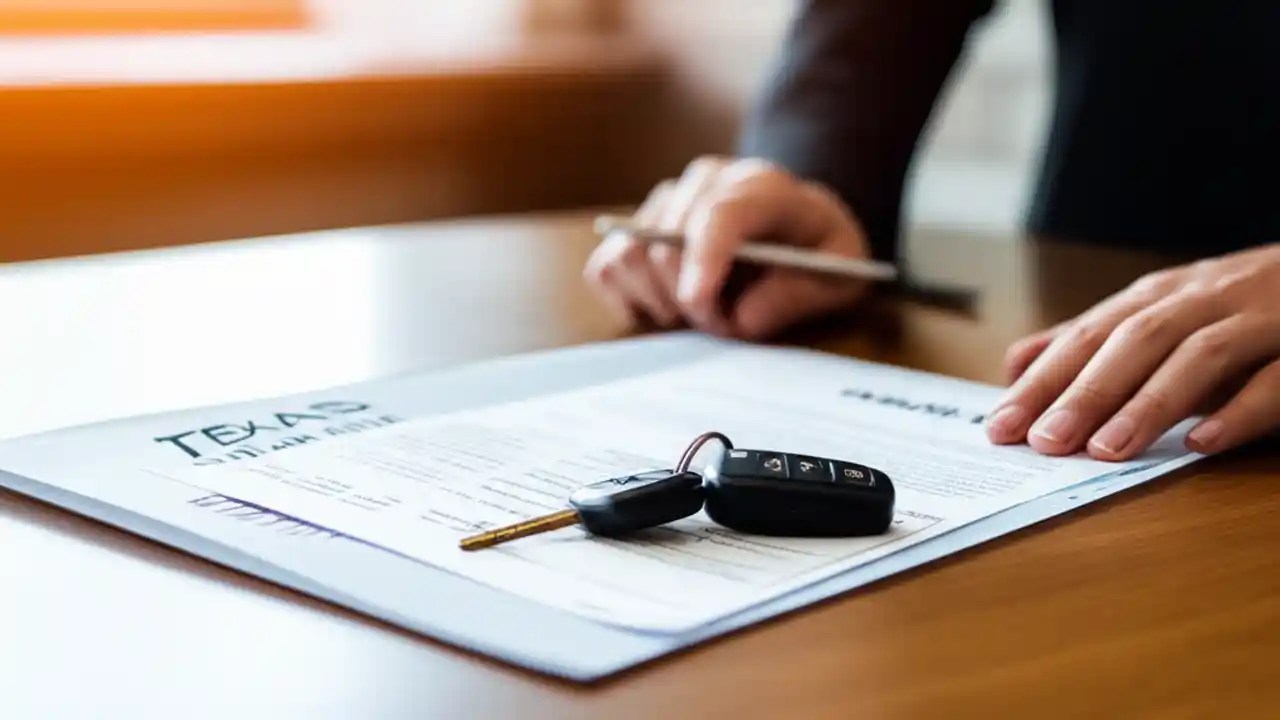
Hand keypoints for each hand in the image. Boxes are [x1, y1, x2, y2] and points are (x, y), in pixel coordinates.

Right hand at [583, 156, 871, 338]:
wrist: (796, 227)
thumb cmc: (818, 250)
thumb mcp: (840, 274)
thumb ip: (800, 295)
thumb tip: (741, 318)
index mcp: (762, 185)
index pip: (722, 213)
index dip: (705, 259)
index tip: (699, 304)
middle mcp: (705, 181)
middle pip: (669, 241)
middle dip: (692, 301)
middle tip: (723, 327)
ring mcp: (665, 200)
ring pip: (631, 252)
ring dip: (659, 302)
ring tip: (697, 315)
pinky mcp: (637, 225)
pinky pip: (606, 265)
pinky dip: (626, 297)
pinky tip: (663, 308)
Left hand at [987, 244, 1279, 458]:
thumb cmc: (1242, 308)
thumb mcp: (1164, 316)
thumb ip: (1093, 342)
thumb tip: (1016, 366)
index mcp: (1162, 297)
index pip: (1089, 336)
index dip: (1043, 380)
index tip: (1001, 426)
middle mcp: (1205, 299)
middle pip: (1135, 340)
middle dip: (1084, 391)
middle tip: (1045, 441)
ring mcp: (1261, 319)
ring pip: (1199, 355)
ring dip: (1150, 403)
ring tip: (1107, 450)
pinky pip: (1278, 377)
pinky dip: (1239, 409)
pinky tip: (1203, 443)